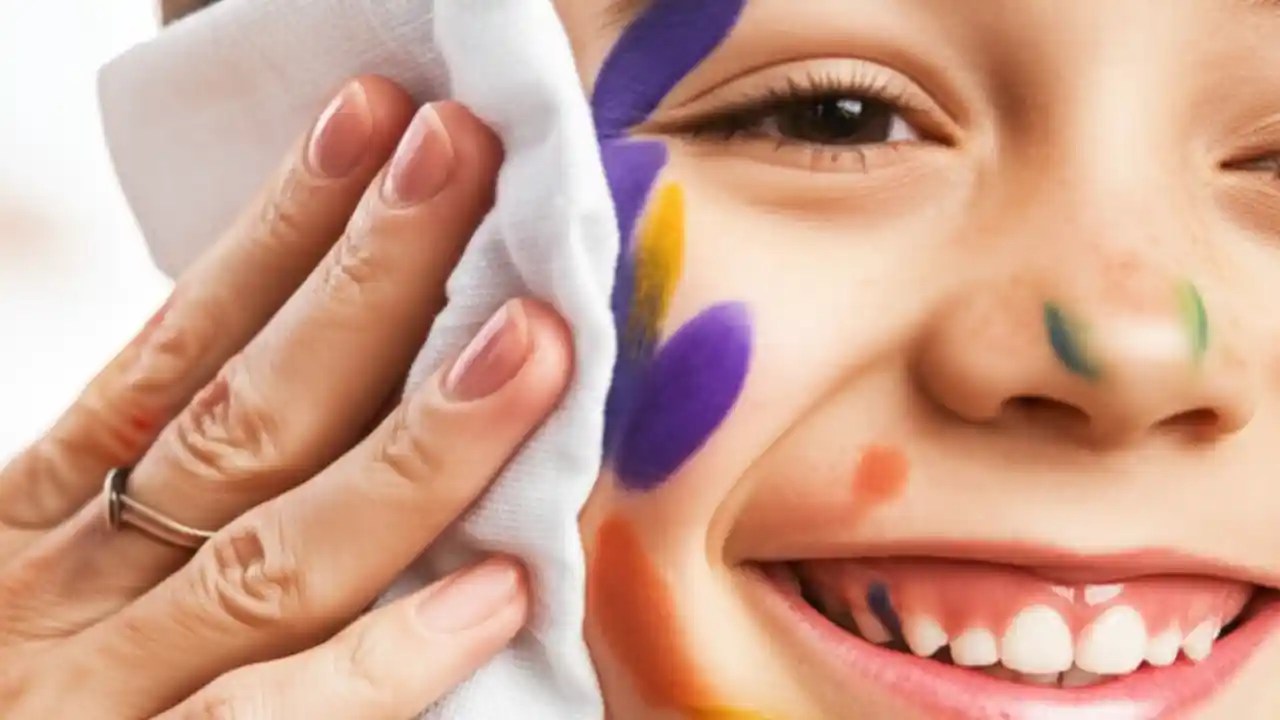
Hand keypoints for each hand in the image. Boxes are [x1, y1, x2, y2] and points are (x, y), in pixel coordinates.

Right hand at [0, 76, 572, 717]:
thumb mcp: (53, 589)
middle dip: (364, 281)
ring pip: (276, 552)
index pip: (177, 347)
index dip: (278, 230)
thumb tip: (318, 356)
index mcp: (36, 531)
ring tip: (528, 339)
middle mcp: (65, 603)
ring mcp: (101, 701)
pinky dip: (380, 663)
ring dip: (415, 442)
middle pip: (246, 417)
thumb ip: (166, 491)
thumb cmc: (29, 698)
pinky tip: (494, 588)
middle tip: (462, 159)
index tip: (371, 121)